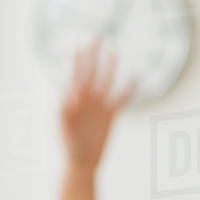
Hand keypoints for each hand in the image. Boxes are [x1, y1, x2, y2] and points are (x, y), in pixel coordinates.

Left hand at [60, 43, 133, 171]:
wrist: (81, 162)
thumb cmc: (69, 146)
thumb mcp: (64, 129)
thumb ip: (64, 112)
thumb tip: (69, 96)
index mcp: (73, 100)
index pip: (76, 75)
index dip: (78, 61)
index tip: (80, 47)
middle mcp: (86, 99)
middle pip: (91, 73)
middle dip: (93, 56)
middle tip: (96, 38)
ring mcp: (99, 106)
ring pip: (106, 82)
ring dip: (110, 68)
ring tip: (114, 53)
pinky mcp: (110, 116)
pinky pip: (120, 100)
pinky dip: (128, 90)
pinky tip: (135, 79)